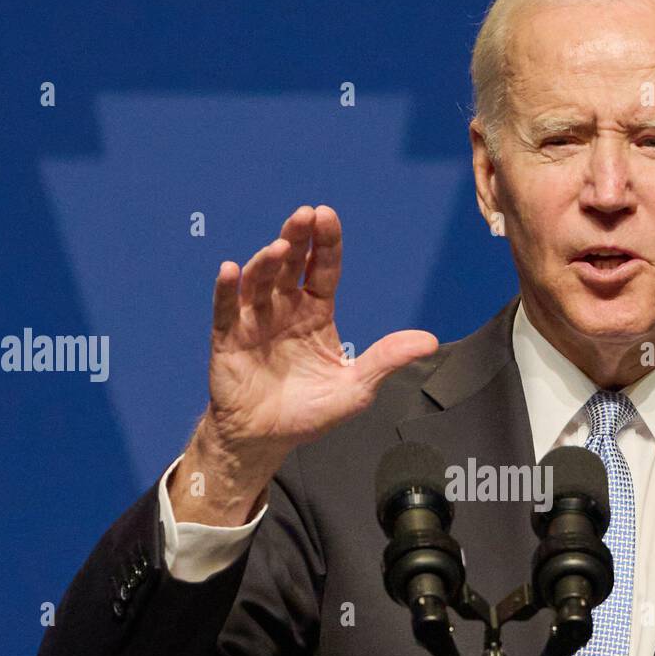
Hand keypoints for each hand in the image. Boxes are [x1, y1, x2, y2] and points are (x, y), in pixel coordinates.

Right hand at [173, 205, 437, 522]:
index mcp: (315, 313)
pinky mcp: (228, 339)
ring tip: (277, 249)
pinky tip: (231, 270)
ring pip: (258, 281)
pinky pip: (224, 309)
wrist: (266, 440)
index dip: (325, 243)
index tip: (326, 216)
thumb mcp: (356, 387)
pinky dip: (225, 290)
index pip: (322, 269)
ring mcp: (254, 321)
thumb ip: (386, 359)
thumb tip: (431, 341)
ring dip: (265, 262)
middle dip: (296, 238)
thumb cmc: (309, 412)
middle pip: (290, 264)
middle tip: (304, 216)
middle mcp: (284, 309)